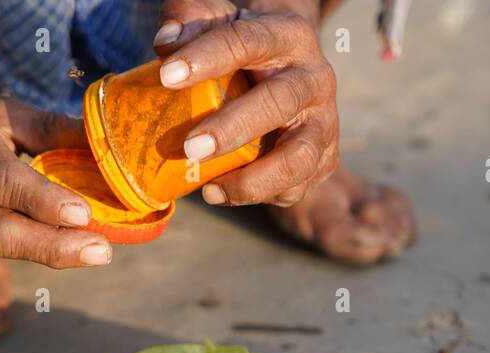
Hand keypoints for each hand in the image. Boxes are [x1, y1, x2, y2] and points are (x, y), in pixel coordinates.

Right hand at [0, 96, 111, 267]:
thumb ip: (50, 128)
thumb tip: (104, 140)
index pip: (1, 180)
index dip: (41, 200)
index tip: (82, 212)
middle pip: (1, 231)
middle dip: (54, 246)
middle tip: (102, 251)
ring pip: (4, 248)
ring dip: (53, 255)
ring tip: (97, 253)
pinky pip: (6, 251)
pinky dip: (42, 251)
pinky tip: (76, 249)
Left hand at [153, 0, 337, 206]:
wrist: (287, 71)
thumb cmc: (243, 48)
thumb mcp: (219, 21)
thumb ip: (191, 18)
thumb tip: (165, 44)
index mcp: (288, 35)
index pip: (248, 41)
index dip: (207, 56)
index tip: (166, 76)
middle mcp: (315, 78)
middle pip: (278, 104)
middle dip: (233, 129)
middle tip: (190, 148)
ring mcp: (324, 123)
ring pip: (299, 157)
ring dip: (253, 179)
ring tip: (209, 190)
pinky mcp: (324, 160)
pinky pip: (296, 187)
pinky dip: (260, 196)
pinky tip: (223, 193)